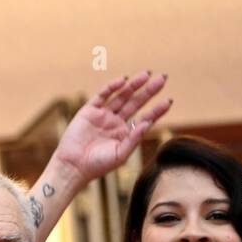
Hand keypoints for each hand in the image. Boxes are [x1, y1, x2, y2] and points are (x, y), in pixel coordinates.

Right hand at [51, 71, 171, 186]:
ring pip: (121, 96)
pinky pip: (102, 95)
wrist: (73, 167)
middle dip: (149, 91)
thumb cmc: (97, 166)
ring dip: (134, 85)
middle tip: (163, 79)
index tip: (169, 101)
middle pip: (136, 102)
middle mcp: (115, 122)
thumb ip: (135, 138)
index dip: (157, 110)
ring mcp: (102, 116)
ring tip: (147, 75)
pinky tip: (123, 80)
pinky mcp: (89, 111)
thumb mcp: (120, 155)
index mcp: (125, 133)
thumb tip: (148, 122)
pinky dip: (112, 87)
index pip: (145, 117)